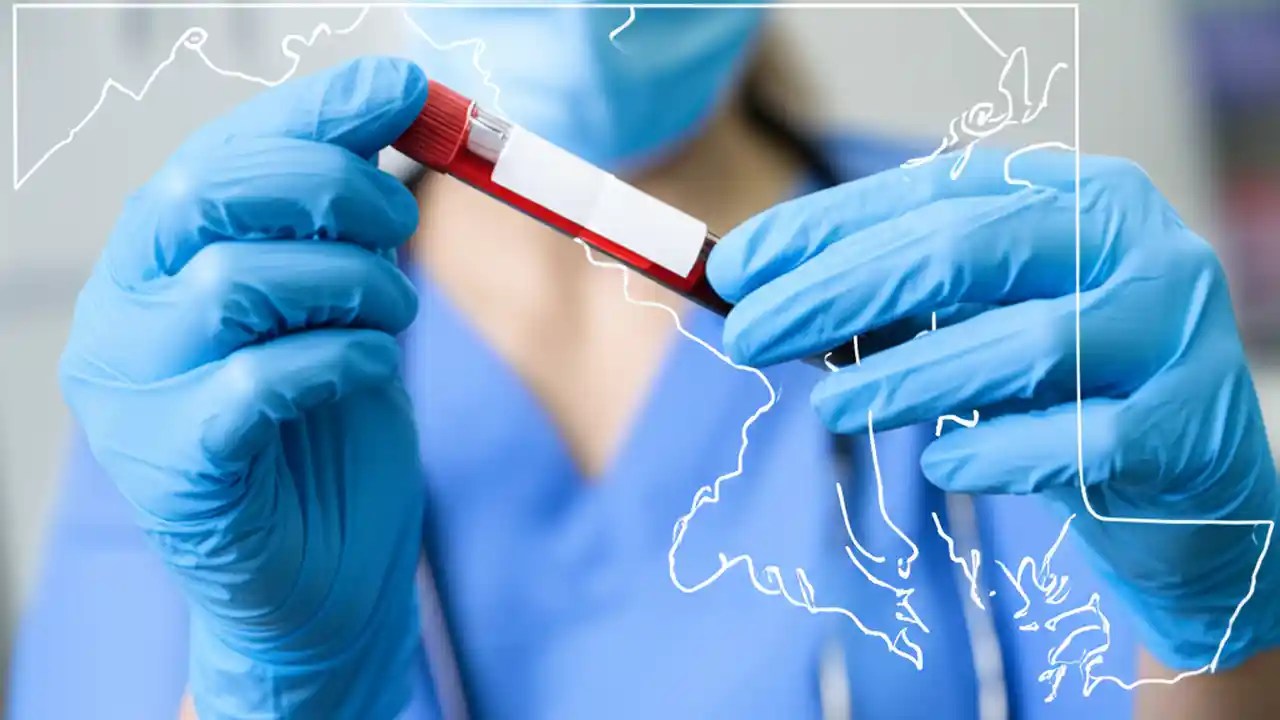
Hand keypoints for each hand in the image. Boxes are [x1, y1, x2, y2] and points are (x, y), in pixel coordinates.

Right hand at [60, 57, 428, 718]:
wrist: (327, 579)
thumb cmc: (333, 437)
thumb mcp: (347, 305)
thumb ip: (349, 220)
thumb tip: (399, 101)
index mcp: (156, 264)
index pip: (219, 154)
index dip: (313, 112)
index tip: (404, 87)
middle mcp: (121, 316)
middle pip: (207, 195)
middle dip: (331, 188)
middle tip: (403, 221)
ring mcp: (132, 395)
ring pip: (235, 282)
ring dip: (350, 284)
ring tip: (392, 320)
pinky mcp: (175, 466)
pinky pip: (257, 379)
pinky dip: (341, 359)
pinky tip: (373, 369)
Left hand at [707, 148, 1279, 671]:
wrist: (1195, 496)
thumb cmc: (1066, 393)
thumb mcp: (985, 325)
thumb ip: (901, 299)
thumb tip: (761, 292)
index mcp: (1079, 196)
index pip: (933, 194)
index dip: (824, 229)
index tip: (734, 268)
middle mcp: (1135, 245)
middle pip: (961, 252)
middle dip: (834, 293)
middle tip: (745, 333)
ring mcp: (1172, 332)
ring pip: (1018, 345)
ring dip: (902, 378)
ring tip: (828, 405)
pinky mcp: (1186, 429)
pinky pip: (1069, 442)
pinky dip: (990, 453)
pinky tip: (941, 465)